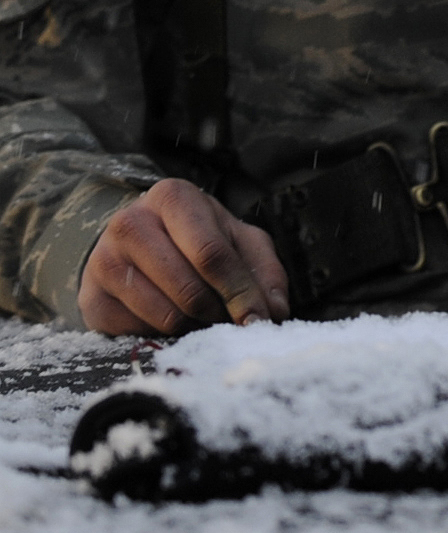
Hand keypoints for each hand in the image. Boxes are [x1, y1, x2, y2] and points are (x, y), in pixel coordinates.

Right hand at [79, 179, 290, 335]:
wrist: (136, 242)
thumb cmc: (197, 237)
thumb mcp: (236, 239)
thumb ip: (263, 269)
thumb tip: (273, 312)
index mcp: (173, 197)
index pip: (211, 253)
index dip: (240, 292)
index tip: (258, 320)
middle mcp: (130, 222)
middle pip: (188, 287)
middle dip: (218, 312)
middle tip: (229, 319)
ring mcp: (103, 261)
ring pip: (164, 314)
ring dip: (194, 326)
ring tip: (203, 316)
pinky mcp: (90, 299)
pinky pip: (138, 333)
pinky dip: (163, 335)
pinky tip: (170, 319)